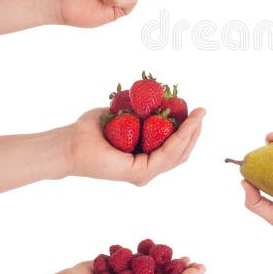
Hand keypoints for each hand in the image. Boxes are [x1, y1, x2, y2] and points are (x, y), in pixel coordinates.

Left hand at [67, 107, 205, 185]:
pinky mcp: (140, 172)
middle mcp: (146, 171)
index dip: (187, 131)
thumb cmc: (88, 130)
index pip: (173, 148)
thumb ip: (136, 112)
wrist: (69, 143)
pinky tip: (188, 122)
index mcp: (142, 160)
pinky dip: (181, 136)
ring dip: (192, 132)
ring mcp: (144, 174)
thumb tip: (150, 99)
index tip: (195, 112)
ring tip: (200, 114)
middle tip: (203, 112)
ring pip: (178, 153)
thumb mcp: (120, 116)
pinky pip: (167, 153)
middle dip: (195, 131)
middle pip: (181, 153)